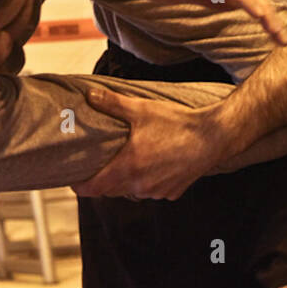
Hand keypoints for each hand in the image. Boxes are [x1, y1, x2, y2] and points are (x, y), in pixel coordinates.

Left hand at [71, 88, 226, 200]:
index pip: (94, 188)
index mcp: (128, 167)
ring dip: (125, 181)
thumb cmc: (176, 123)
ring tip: (127, 162)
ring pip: (131, 192)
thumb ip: (112, 103)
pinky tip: (152, 165)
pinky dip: (146, 182)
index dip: (81, 186)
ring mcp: (157, 191)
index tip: (74, 180)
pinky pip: (151, 191)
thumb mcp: (141, 109)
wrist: (212, 137)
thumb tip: (89, 94)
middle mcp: (140, 185)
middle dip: (102, 181)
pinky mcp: (172, 193)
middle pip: (111, 191)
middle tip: (99, 165)